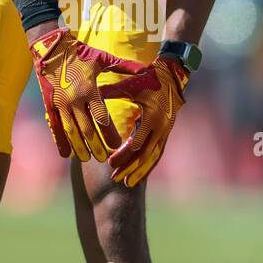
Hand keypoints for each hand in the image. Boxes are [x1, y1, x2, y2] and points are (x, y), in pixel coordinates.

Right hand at [29, 26, 141, 162]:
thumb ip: (125, 67)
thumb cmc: (81, 53)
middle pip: (86, 128)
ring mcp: (60, 103)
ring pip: (71, 131)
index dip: (109, 133)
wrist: (51, 48)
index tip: (117, 145)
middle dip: (95, 145)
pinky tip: (66, 155)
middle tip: (104, 158)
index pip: (101, 116)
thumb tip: (146, 69)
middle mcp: (74, 98)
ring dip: (79, 147)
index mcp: (89, 88)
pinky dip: (60, 141)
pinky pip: (55, 126)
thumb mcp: (103, 58)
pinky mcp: (50, 104)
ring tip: (86, 159)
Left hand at [101, 55, 188, 186]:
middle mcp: (161, 127)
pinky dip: (148, 166)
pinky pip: (157, 154)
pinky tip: (139, 176)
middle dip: (130, 167)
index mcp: (152, 117)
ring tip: (127, 184)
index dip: (124, 154)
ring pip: (153, 157)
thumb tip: (90, 96)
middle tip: (115, 178)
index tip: (110, 163)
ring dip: (140, 171)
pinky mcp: (166, 134)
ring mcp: (165, 132)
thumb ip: (110, 92)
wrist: (172, 78)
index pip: (137, 142)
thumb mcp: (129, 85)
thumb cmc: (147, 79)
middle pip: (145, 154)